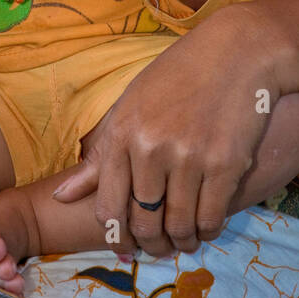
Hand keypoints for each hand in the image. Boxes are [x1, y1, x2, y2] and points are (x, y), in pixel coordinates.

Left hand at [52, 3, 279, 256]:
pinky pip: (211, 217)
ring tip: (185, 240)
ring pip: (179, 225)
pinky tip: (208, 226)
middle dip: (151, 244)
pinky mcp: (225, 163)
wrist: (238, 50)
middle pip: (143, 222)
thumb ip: (100, 155)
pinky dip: (208, 230)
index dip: (117, 236)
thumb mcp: (131, 105)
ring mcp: (188, 157)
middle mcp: (150, 147)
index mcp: (122, 133)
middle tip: (161, 247)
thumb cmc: (179, 75)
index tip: (128, 244)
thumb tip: (60, 196)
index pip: (107, 208)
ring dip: (182, 241)